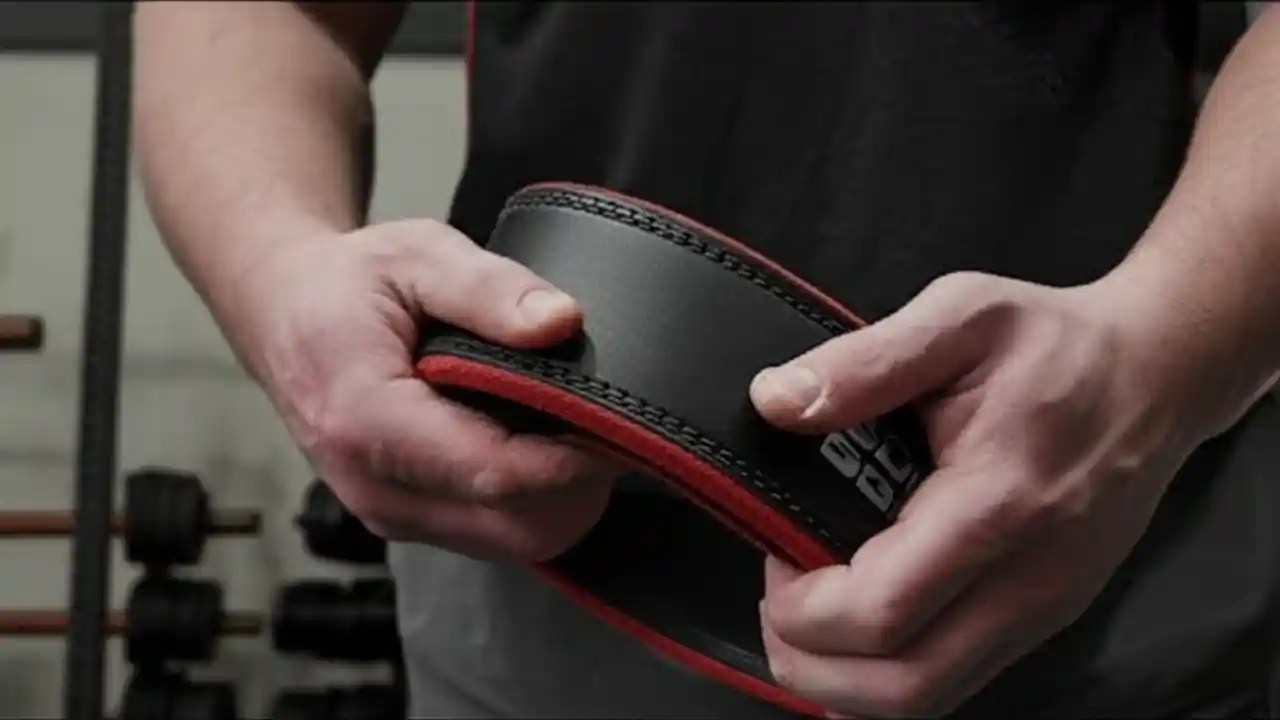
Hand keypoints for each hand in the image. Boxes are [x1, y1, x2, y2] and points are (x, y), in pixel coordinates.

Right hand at [226, 219, 617, 560]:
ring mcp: (388, 514)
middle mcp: (373, 487)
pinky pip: (490, 535)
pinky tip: (536, 445)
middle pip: (514, 527)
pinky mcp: (405, 519)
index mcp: (366, 421)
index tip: (622, 429)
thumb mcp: (417, 255)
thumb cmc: (346, 285)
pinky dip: (531, 502)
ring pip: (510, 542)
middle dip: (577, 487)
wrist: (284, 315)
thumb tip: (560, 321)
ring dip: (559, 498)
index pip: (492, 472)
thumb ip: (490, 287)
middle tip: (611, 427)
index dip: (570, 460)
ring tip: (574, 429)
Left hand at [748, 271, 1204, 717]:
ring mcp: (1041, 608)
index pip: (879, 613)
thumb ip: (863, 363)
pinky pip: (955, 677)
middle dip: (812, 665)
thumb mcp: (957, 318)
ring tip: (809, 616)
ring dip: (847, 680)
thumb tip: (775, 402)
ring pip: (928, 697)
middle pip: (901, 688)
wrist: (1155, 374)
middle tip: (778, 605)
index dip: (801, 607)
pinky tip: (860, 621)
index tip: (774, 555)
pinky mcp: (1045, 615)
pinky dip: (891, 671)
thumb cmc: (1057, 344)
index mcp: (996, 505)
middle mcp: (1027, 580)